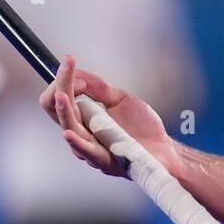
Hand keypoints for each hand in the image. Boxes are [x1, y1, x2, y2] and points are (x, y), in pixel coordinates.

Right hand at [38, 55, 182, 179]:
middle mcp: (83, 134)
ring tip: (62, 95)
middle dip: (62, 86)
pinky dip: (78, 142)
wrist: (163, 149)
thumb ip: (98, 88)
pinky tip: (68, 133)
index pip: (60, 97)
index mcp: (83, 119)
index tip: (70, 62)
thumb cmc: (141, 129)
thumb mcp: (119, 99)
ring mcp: (92, 149)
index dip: (63, 79)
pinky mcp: (106, 161)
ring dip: (65, 111)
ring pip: (70, 129)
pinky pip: (89, 152)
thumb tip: (77, 74)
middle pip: (59, 111)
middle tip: (67, 67)